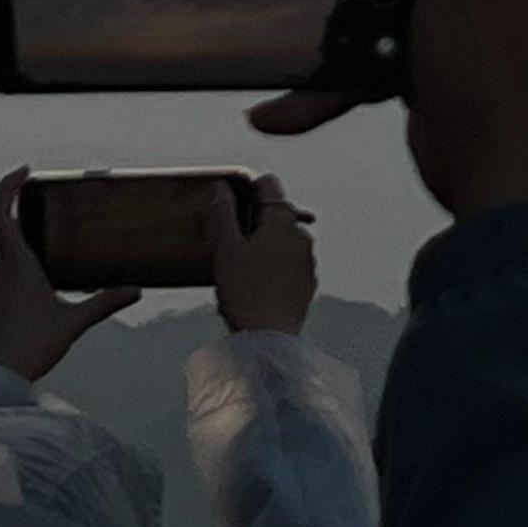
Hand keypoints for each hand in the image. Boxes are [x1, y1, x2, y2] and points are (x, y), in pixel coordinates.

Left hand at [0, 169, 140, 384]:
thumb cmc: (31, 349)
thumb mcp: (73, 322)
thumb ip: (104, 302)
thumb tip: (134, 291)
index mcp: (16, 264)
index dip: (7, 185)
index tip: (24, 172)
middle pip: (1, 228)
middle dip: (18, 208)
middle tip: (37, 197)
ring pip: (1, 254)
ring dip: (18, 241)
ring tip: (44, 242)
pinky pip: (0, 277)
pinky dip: (15, 268)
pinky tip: (34, 284)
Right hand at [209, 174, 316, 335]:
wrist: (270, 342)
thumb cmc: (246, 294)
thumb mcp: (225, 250)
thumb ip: (222, 214)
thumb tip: (220, 188)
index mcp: (283, 220)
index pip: (267, 184)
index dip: (244, 188)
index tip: (228, 204)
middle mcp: (301, 235)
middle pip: (275, 213)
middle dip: (252, 222)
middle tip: (228, 244)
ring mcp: (307, 261)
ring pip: (282, 240)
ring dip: (263, 246)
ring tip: (239, 271)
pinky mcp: (307, 285)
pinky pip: (288, 265)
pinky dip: (273, 268)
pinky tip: (255, 287)